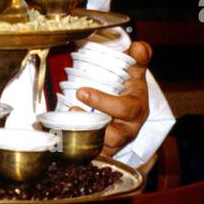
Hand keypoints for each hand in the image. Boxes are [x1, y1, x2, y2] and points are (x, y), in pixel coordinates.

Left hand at [75, 40, 151, 157]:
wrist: (127, 105)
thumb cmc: (129, 87)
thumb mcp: (135, 70)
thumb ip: (139, 56)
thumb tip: (139, 47)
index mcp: (138, 108)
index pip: (125, 109)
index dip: (103, 102)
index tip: (82, 92)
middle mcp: (129, 128)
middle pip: (116, 135)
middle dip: (93, 125)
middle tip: (72, 109)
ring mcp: (117, 142)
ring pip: (104, 149)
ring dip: (84, 139)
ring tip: (67, 126)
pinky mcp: (105, 151)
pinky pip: (95, 157)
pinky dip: (81, 154)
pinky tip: (65, 145)